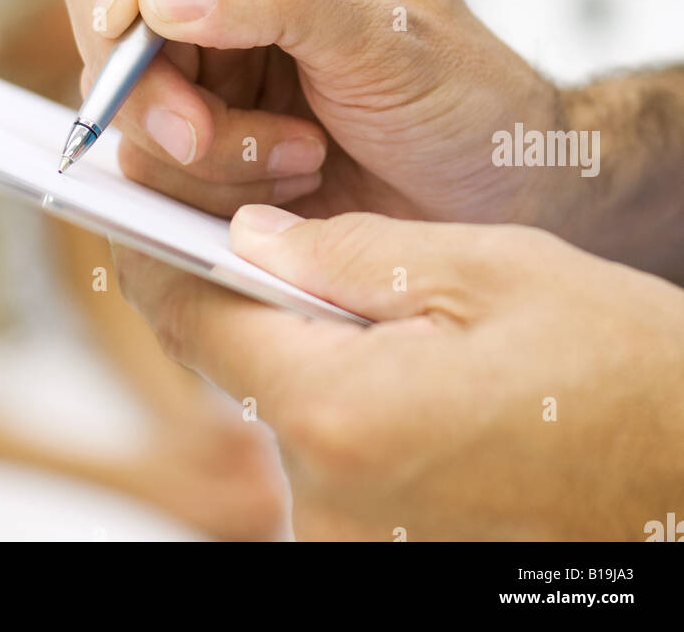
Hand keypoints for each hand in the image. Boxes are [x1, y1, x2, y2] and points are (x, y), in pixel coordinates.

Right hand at [58, 0, 554, 222]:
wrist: (486, 196)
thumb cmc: (463, 94)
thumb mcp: (389, 36)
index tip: (128, 13)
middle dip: (142, 71)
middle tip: (194, 132)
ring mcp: (202, 47)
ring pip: (118, 83)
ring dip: (196, 143)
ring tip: (298, 159)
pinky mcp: (195, 122)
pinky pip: (145, 153)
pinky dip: (207, 181)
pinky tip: (287, 181)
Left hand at [111, 210, 683, 541]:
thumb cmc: (621, 375)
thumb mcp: (484, 270)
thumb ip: (347, 253)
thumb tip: (250, 237)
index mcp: (340, 413)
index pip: (197, 319)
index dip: (166, 251)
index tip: (145, 208)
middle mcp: (328, 502)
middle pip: (246, 369)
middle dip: (273, 303)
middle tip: (338, 258)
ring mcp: (354, 544)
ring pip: (295, 414)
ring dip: (328, 361)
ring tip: (426, 335)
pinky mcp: (383, 559)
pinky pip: (338, 463)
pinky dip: (362, 412)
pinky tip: (437, 391)